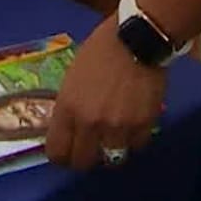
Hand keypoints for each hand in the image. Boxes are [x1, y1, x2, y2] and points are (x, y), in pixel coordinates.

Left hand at [45, 19, 166, 169]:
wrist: (136, 38)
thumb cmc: (101, 50)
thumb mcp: (72, 77)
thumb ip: (70, 106)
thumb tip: (68, 127)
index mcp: (67, 107)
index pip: (57, 151)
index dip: (61, 157)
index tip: (66, 153)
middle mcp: (89, 122)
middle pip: (83, 162)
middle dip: (84, 158)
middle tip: (90, 149)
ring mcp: (117, 126)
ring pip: (112, 160)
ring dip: (111, 150)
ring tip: (113, 137)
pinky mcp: (143, 124)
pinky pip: (136, 146)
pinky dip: (134, 140)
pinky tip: (132, 126)